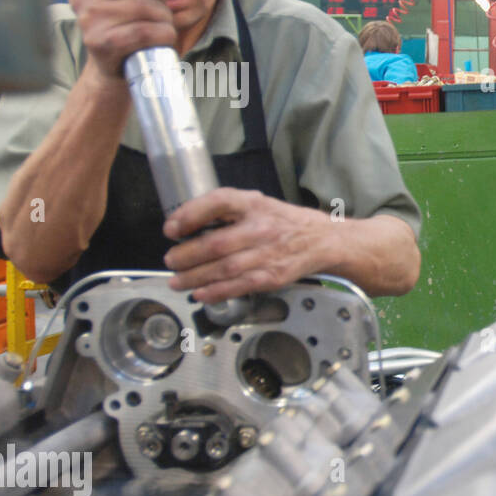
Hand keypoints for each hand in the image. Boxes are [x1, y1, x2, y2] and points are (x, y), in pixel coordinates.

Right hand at [68, 0, 175, 81]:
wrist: (119, 64)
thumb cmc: (131, 20)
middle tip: (158, 7)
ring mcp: (88, 19)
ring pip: (145, 6)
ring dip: (164, 17)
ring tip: (158, 25)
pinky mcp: (101, 43)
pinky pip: (146, 31)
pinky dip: (164, 35)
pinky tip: (160, 38)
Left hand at [162, 188, 344, 302]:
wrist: (325, 241)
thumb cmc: (286, 222)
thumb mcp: (259, 204)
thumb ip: (229, 210)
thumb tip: (188, 225)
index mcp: (255, 204)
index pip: (220, 202)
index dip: (191, 213)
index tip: (171, 228)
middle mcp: (262, 227)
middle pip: (217, 242)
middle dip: (187, 255)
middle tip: (170, 261)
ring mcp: (268, 254)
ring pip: (224, 268)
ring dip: (195, 278)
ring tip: (177, 281)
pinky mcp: (273, 276)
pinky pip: (240, 286)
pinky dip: (217, 292)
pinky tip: (201, 294)